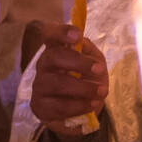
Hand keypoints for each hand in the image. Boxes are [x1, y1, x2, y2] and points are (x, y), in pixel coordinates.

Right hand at [29, 23, 108, 140]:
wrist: (82, 109)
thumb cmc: (87, 79)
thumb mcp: (94, 61)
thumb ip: (89, 51)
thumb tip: (82, 44)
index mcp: (56, 49)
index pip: (49, 34)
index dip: (61, 32)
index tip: (77, 34)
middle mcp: (44, 65)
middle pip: (53, 56)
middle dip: (79, 62)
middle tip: (99, 69)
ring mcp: (39, 86)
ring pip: (57, 83)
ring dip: (83, 88)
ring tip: (101, 91)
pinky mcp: (39, 107)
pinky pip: (58, 106)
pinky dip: (79, 105)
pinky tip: (92, 104)